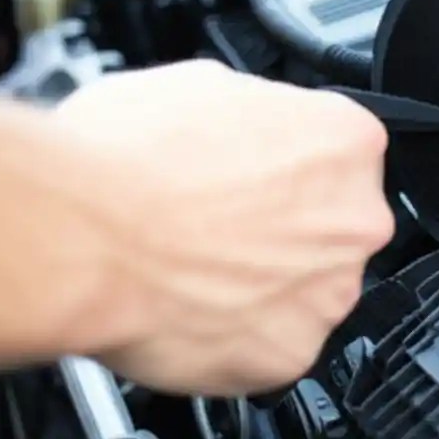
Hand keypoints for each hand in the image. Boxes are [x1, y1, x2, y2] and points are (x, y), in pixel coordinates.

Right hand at [55, 61, 391, 394]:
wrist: (80, 235)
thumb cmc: (126, 157)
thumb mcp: (202, 85)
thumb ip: (256, 112)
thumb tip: (248, 121)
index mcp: (347, 141)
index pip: (342, 152)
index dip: (287, 162)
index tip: (255, 173)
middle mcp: (357, 219)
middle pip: (333, 224)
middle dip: (282, 226)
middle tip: (217, 222)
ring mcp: (329, 291)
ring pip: (307, 286)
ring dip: (264, 282)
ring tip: (194, 265)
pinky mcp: (292, 353)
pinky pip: (271, 343)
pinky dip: (237, 334)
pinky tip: (191, 306)